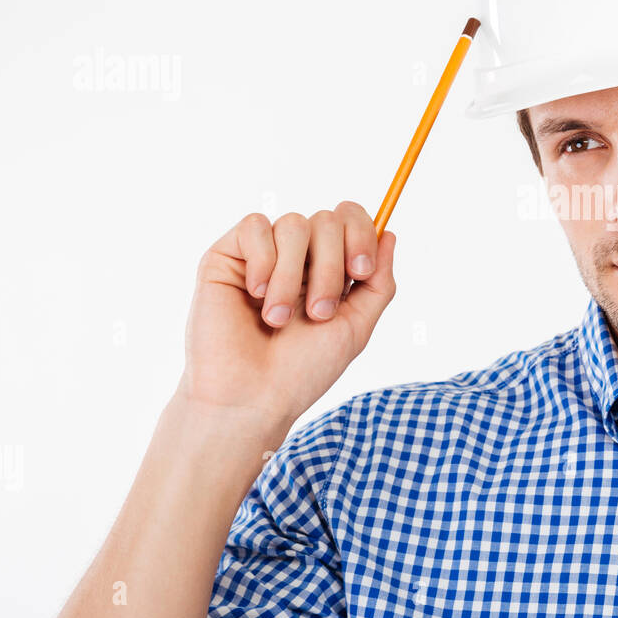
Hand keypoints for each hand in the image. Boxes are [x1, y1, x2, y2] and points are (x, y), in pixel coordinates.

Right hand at [173, 201, 396, 428]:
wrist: (251, 397)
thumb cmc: (301, 370)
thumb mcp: (356, 327)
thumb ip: (379, 282)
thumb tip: (390, 234)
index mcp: (328, 269)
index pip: (351, 220)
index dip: (362, 234)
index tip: (361, 272)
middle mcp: (296, 257)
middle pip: (328, 220)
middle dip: (331, 266)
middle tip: (319, 312)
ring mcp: (262, 254)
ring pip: (294, 223)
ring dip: (293, 275)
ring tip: (279, 318)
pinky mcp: (226, 256)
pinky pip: (255, 225)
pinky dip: (263, 261)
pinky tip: (254, 296)